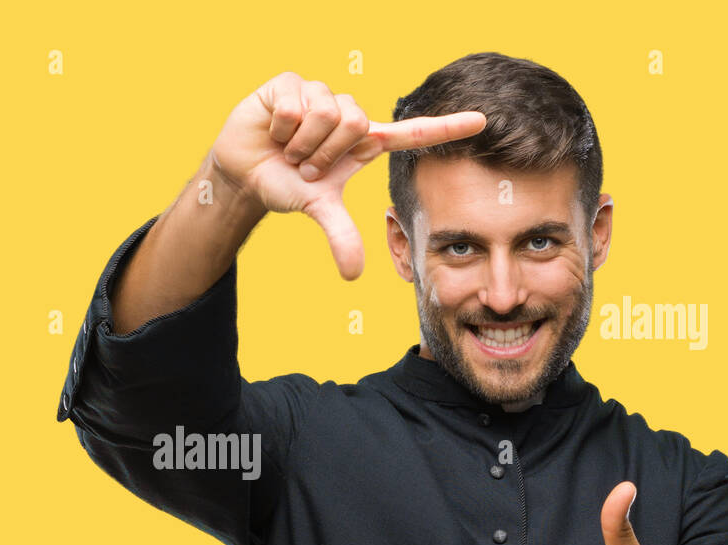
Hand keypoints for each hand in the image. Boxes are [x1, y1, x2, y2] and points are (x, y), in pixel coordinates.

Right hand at [209, 71, 485, 279]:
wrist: (244, 172)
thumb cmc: (287, 184)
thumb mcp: (317, 209)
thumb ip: (340, 236)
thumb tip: (353, 277)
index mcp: (364, 142)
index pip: (413, 133)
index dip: (447, 128)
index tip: (484, 122)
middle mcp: (348, 114)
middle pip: (355, 123)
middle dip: (323, 154)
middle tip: (304, 165)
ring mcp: (321, 94)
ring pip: (326, 113)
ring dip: (301, 142)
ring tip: (287, 148)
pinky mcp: (291, 84)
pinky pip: (296, 105)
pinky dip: (280, 127)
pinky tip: (273, 131)